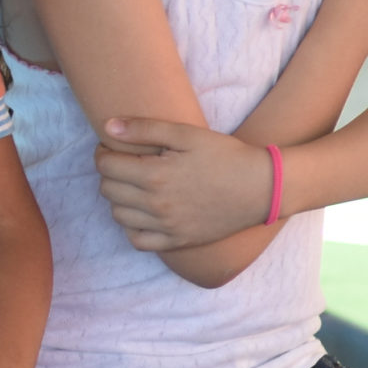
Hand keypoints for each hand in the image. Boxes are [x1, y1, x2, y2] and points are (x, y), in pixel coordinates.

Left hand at [96, 116, 274, 250]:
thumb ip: (145, 129)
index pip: (105, 166)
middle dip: (110, 173)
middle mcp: (156, 204)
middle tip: (125, 164)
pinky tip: (141, 213)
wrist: (264, 187)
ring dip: (118, 199)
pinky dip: (132, 228)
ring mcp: (166, 225)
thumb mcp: (187, 134)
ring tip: (134, 186)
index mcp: (154, 175)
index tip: (113, 148)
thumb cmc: (227, 156)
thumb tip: (108, 126)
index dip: (103, 153)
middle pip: (108, 190)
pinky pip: (138, 241)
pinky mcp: (178, 240)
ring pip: (118, 215)